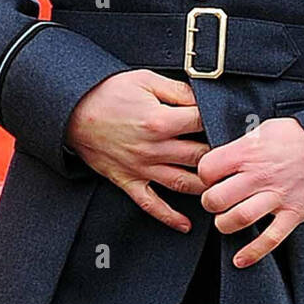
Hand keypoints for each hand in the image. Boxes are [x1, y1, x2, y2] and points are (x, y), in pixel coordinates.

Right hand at [64, 70, 208, 232]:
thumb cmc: (107, 93)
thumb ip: (177, 90)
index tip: (224, 121)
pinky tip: (186, 224)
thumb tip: (201, 98)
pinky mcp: (128, 181)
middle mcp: (154, 148)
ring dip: (205, 187)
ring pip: (183, 184)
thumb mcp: (145, 79)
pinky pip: (151, 205)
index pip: (201, 123)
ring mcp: (141, 168)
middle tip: (231, 156)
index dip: (215, 119)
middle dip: (218, 156)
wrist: (72, 110)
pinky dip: (170, 217)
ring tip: (220, 186)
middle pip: (199, 156)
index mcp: (160, 121)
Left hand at [197, 116, 303, 267]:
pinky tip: (240, 260)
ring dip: (225, 225)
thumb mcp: (267, 129)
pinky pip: (269, 239)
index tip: (212, 178)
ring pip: (237, 219)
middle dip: (211, 203)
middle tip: (217, 201)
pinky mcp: (294, 213)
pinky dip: (252, 253)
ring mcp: (277, 196)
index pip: (208, 169)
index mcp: (249, 151)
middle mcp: (259, 175)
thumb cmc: (302, 136)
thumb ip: (244, 144)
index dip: (205, 175)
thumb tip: (225, 155)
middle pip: (216, 199)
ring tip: (227, 220)